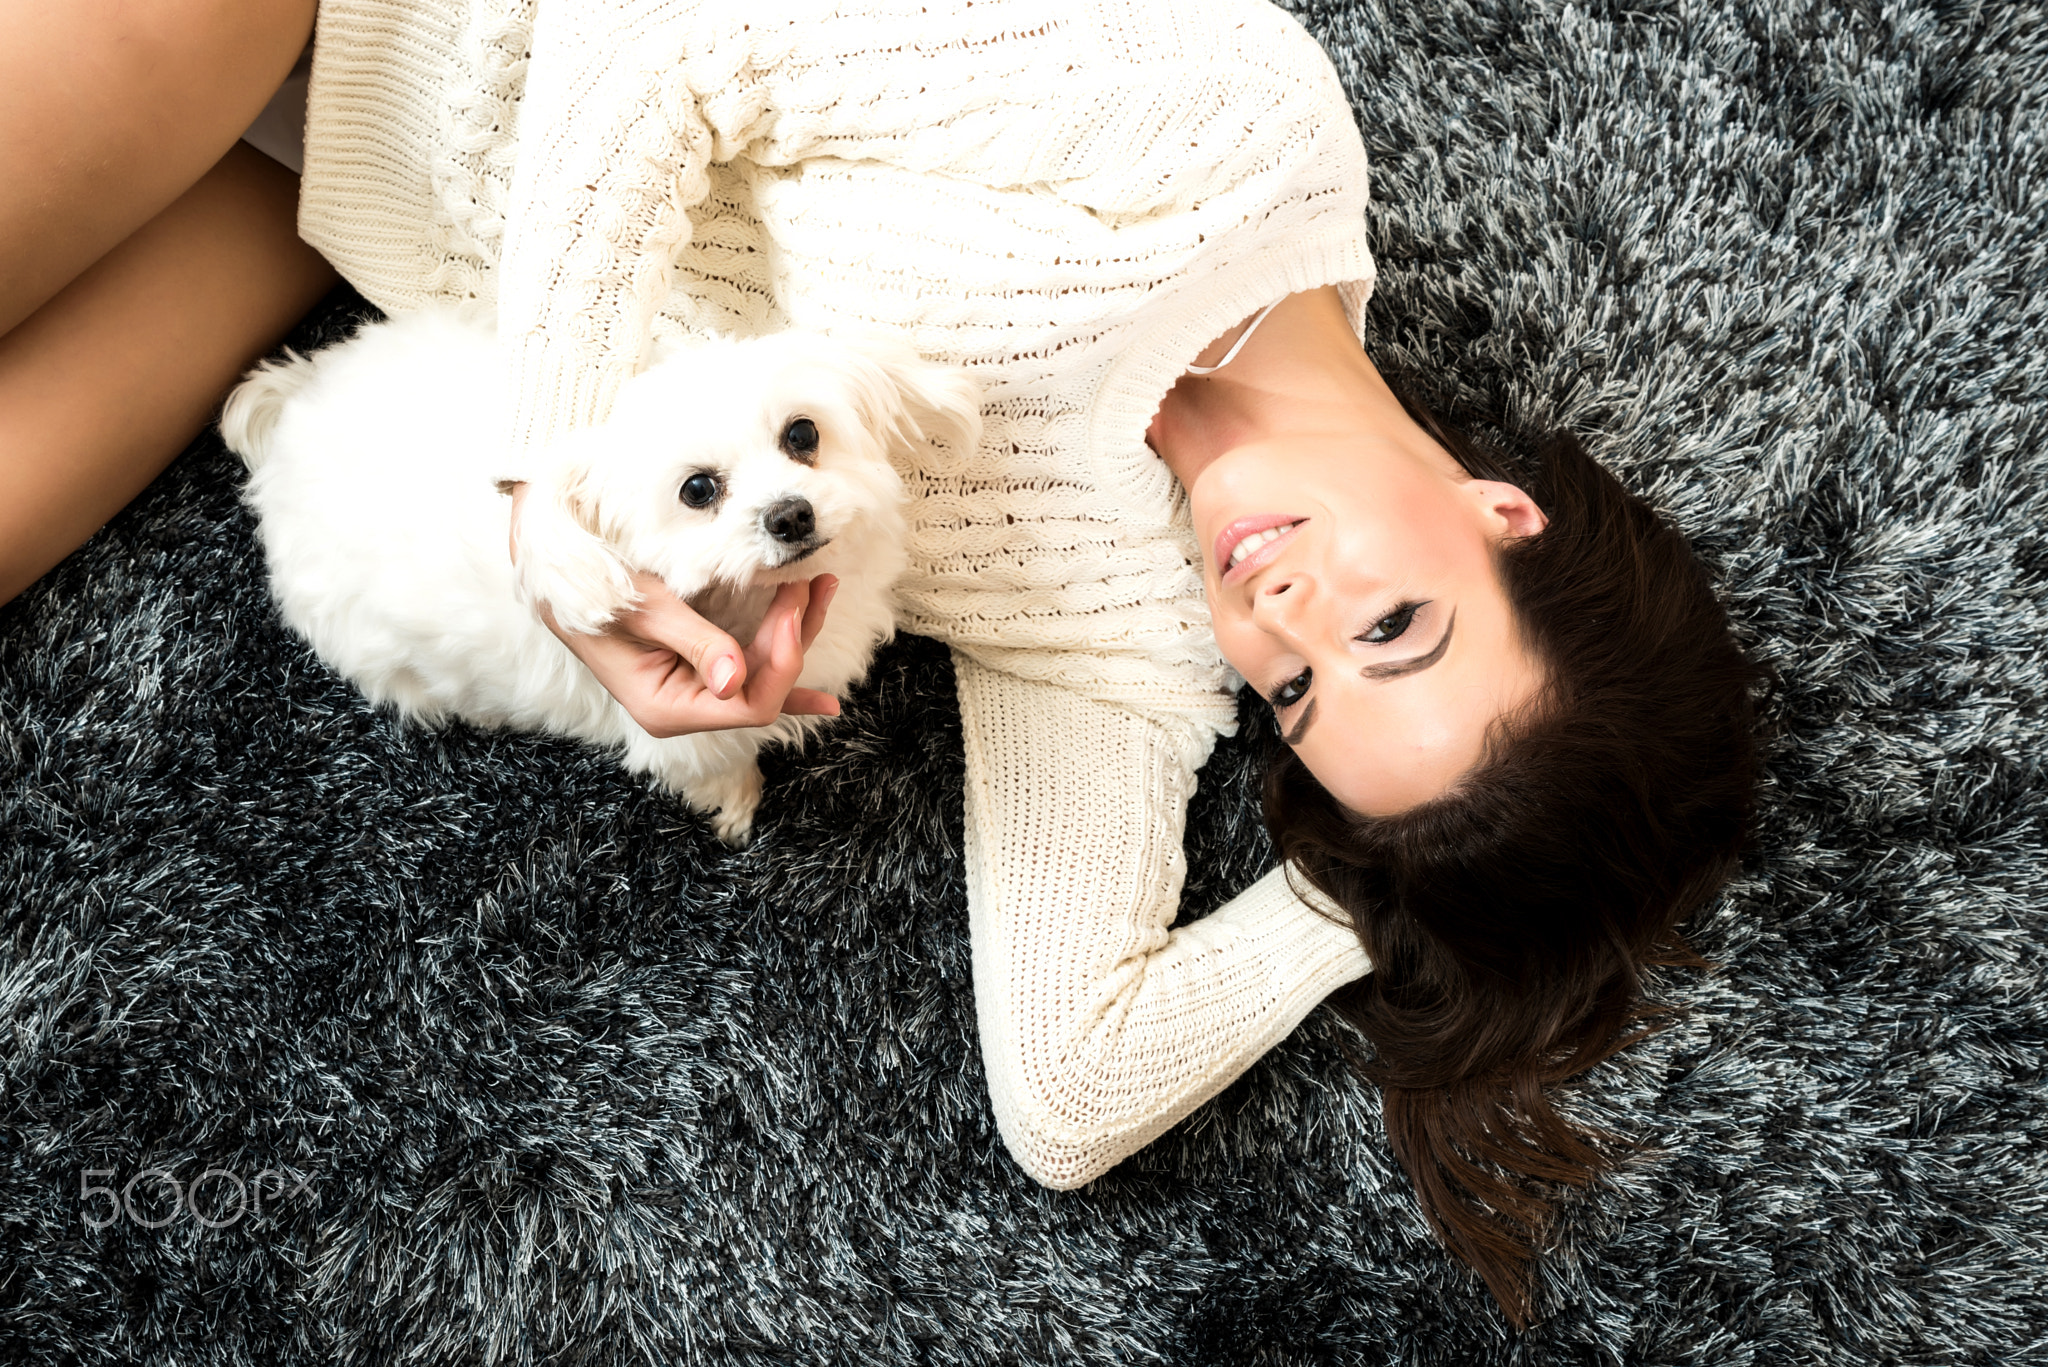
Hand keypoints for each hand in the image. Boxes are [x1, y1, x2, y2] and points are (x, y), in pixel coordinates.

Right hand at [508, 483, 840, 737]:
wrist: (556, 577)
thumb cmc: (593, 593)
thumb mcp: (645, 612)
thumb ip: (694, 644)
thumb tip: (736, 681)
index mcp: (667, 708)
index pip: (750, 705)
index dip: (781, 660)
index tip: (791, 605)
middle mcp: (687, 708)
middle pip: (765, 689)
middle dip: (794, 637)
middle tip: (810, 582)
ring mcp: (696, 689)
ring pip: (763, 672)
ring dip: (794, 634)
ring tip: (820, 588)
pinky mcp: (701, 668)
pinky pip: (751, 676)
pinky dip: (783, 671)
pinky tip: (827, 704)